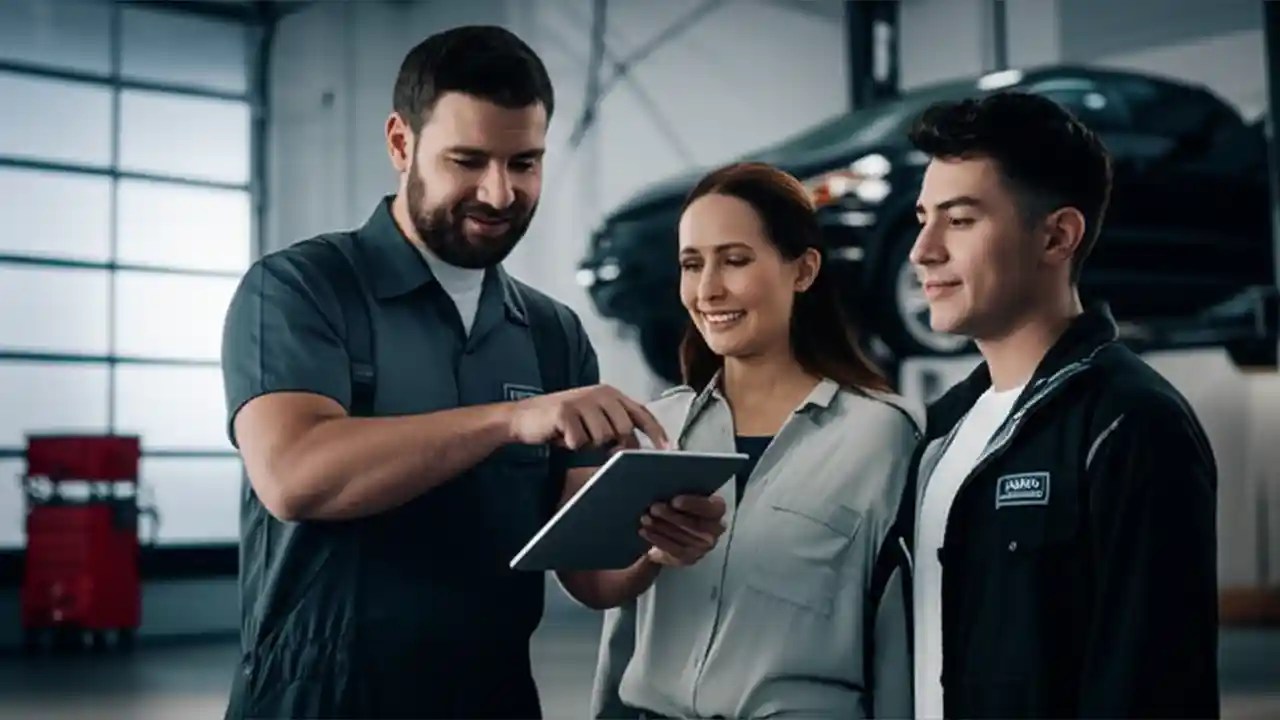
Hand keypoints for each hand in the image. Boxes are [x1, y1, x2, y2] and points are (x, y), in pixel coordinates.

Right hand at [507, 384, 668, 450]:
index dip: (656, 432)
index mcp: (610, 394)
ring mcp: (582, 401)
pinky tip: (562, 437)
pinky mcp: (565, 412)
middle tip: (596, 445)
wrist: (523, 417)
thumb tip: (638, 448)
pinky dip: (572, 445)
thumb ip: (615, 426)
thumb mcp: (593, 419)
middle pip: (624, 429)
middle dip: (615, 445)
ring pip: (603, 437)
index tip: (668, 449)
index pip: (641, 413)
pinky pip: (580, 442)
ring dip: (589, 444)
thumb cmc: (563, 423)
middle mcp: (600, 393)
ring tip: (575, 436)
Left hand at [640, 494, 726, 566]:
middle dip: (671, 516)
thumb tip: (665, 486)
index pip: (711, 507)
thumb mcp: (682, 494)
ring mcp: (704, 546)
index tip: (674, 501)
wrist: (673, 527)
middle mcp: (715, 529)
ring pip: (682, 537)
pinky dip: (657, 540)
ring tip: (645, 518)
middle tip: (653, 508)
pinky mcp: (690, 558)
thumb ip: (679, 490)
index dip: (693, 504)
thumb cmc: (679, 505)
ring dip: (661, 527)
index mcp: (716, 509)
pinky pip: (674, 550)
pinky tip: (644, 531)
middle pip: (695, 524)